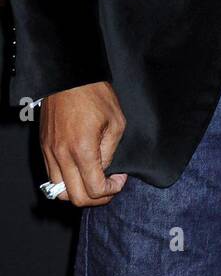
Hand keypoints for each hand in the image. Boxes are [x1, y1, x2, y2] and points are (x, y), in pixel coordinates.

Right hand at [40, 82, 127, 206]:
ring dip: (77, 192)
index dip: (111, 190)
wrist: (70, 76)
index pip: (94, 189)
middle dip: (95, 199)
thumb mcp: (116, 121)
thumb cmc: (95, 94)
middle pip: (74, 198)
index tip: (120, 180)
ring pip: (59, 191)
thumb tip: (104, 170)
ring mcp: (50, 153)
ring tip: (93, 181)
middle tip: (109, 187)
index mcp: (82, 149)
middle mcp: (62, 155)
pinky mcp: (44, 147)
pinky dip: (66, 181)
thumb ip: (110, 151)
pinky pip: (51, 176)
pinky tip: (80, 171)